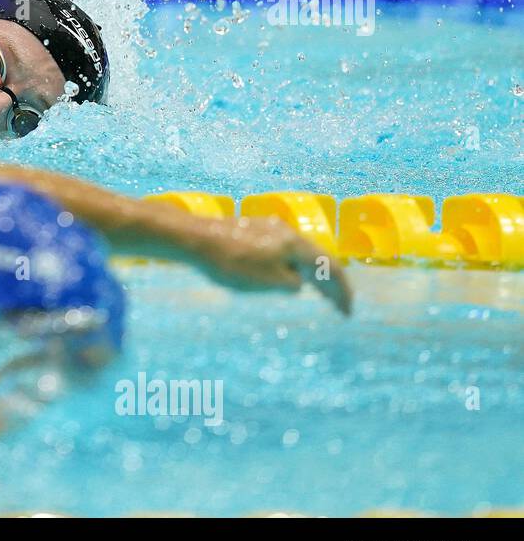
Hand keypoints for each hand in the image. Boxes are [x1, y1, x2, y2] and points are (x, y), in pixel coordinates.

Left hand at [194, 215, 352, 314]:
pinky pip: (281, 252)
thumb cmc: (231, 263)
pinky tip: (285, 279)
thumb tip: (297, 282)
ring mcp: (268, 229)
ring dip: (310, 276)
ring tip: (317, 294)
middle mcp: (286, 231)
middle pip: (316, 259)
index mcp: (295, 243)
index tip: (347, 311)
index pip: (330, 267)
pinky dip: (291, 268)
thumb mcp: (269, 281)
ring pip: (297, 255)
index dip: (342, 291)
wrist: (194, 239)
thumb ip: (290, 283)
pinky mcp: (250, 231)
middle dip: (329, 284)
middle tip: (339, 307)